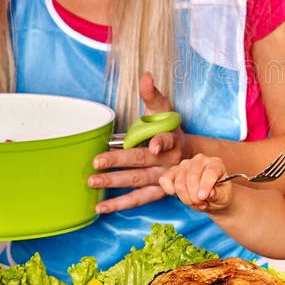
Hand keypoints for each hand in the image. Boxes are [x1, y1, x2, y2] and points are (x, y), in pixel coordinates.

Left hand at [90, 72, 188, 213]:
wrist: (191, 158)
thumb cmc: (171, 131)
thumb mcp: (165, 112)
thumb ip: (153, 96)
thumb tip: (145, 76)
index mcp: (171, 139)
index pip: (167, 140)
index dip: (160, 143)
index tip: (153, 145)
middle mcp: (167, 161)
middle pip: (143, 161)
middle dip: (120, 161)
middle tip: (98, 161)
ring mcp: (162, 178)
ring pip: (137, 181)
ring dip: (115, 182)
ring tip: (93, 181)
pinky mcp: (157, 192)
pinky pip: (138, 200)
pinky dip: (119, 205)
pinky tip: (100, 208)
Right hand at [160, 154, 233, 212]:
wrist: (211, 197)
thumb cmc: (219, 195)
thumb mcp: (224, 197)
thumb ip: (218, 195)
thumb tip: (209, 193)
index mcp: (215, 164)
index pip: (209, 172)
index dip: (205, 186)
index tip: (203, 198)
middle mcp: (200, 160)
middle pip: (192, 178)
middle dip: (194, 197)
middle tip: (201, 204)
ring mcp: (185, 164)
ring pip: (179, 182)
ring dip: (185, 198)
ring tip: (195, 202)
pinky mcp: (173, 171)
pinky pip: (165, 179)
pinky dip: (169, 189)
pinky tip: (176, 194)